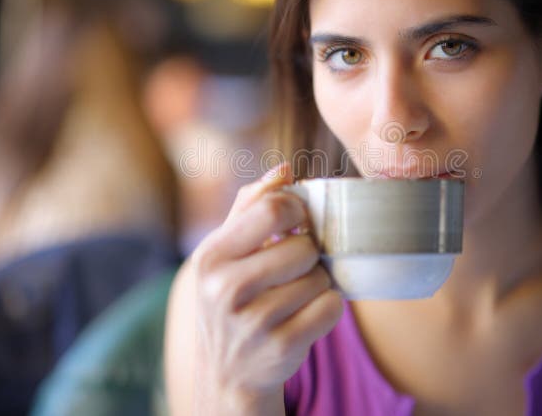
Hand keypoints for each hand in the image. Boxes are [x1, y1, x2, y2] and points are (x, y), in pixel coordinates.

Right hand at [189, 162, 342, 411]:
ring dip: (318, 283)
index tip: (297, 223)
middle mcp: (224, 290)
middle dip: (308, 255)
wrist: (227, 373)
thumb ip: (251, 206)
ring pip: (320, 278)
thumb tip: (284, 169)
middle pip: (303, 247)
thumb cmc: (232, 298)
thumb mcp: (226, 252)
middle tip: (293, 269)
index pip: (272, 209)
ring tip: (295, 295)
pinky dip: (328, 308)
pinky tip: (306, 315)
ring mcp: (252, 324)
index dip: (297, 210)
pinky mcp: (280, 350)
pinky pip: (331, 308)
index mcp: (210, 256)